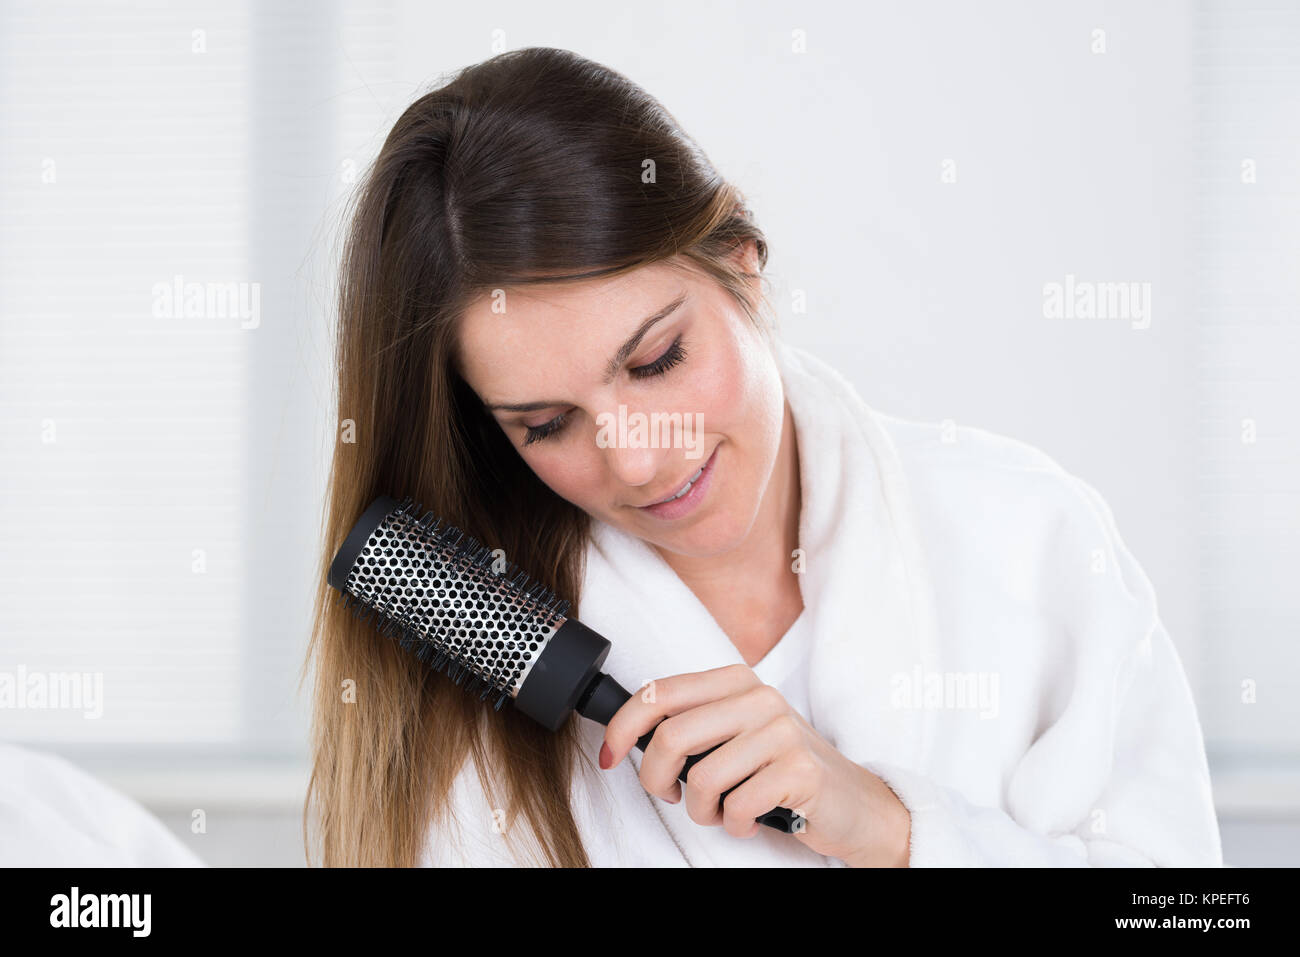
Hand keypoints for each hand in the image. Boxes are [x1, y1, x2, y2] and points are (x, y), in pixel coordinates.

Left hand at [599, 662, 910, 866]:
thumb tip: (627, 735)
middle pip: (670, 737)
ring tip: (723, 809)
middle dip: (655, 779)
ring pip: (700, 779)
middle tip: (671, 795)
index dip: (622, 727)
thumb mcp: (735, 732)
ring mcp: (781, 732)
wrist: (852, 802)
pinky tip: (752, 818)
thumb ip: (692, 724)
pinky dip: (736, 824)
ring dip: (701, 810)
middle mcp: (759, 697)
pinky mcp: (799, 771)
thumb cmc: (781, 769)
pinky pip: (736, 807)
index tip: (609, 756)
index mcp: (736, 681)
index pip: (658, 692)